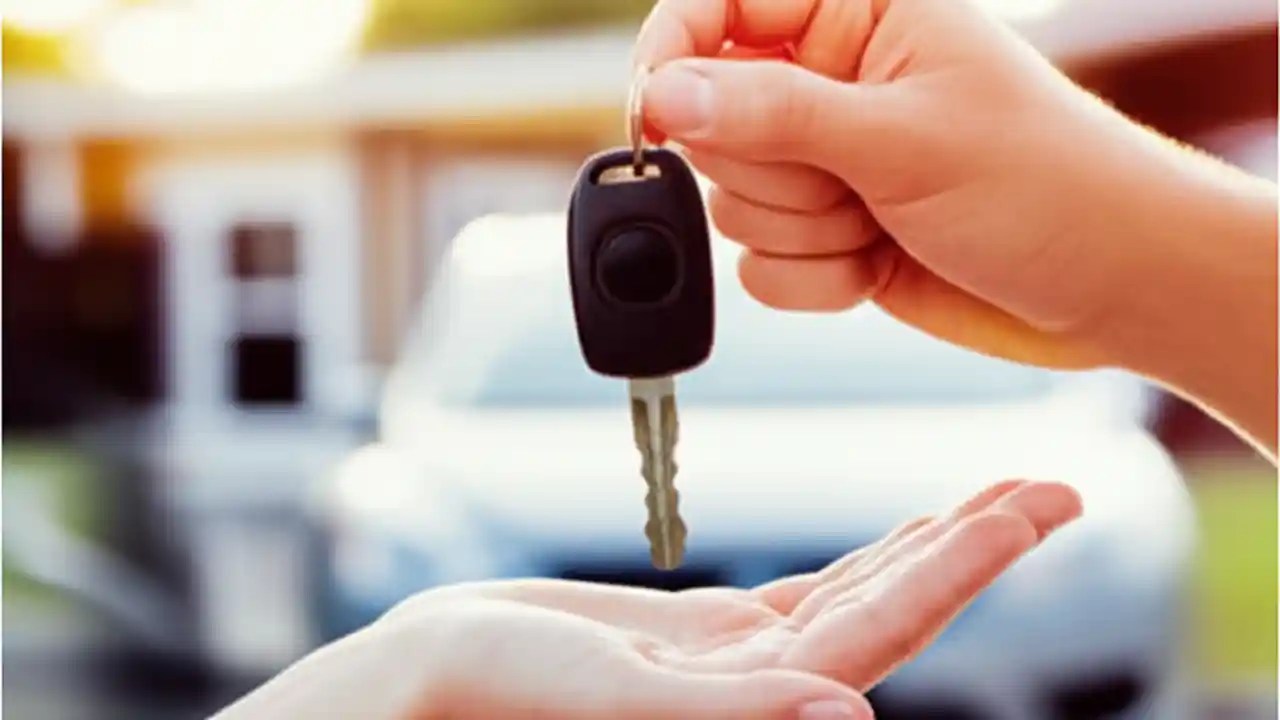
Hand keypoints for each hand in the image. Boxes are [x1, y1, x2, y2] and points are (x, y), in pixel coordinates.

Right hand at [216, 480, 1080, 718]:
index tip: (1038, 506)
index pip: (889, 623)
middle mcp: (767, 684)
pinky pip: (812, 588)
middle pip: (898, 602)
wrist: (427, 685)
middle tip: (1054, 485)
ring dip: (933, 540)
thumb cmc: (493, 693)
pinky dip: (865, 554)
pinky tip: (904, 530)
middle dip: (977, 544)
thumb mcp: (611, 691)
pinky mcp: (708, 634)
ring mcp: (741, 658)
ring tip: (999, 497)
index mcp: (758, 700)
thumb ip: (731, 707)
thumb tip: (852, 711)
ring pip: (863, 589)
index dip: (969, 565)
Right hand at [634, 0, 1277, 451]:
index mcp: (855, 14)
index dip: (673, 52)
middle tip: (848, 177)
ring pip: (732, 201)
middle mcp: (830, 83)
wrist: (1110, 285)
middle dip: (774, 169)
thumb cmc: (1045, 183)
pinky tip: (875, 266)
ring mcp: (826, 163)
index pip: (719, 6)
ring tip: (882, 221)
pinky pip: (760, 264)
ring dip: (803, 230)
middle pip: (713, 118)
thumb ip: (775, 114)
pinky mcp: (827, 233)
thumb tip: (665, 95)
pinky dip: (812, 279)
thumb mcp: (904, 137)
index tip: (656, 110)